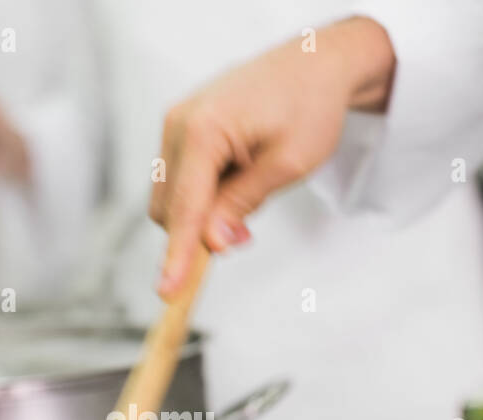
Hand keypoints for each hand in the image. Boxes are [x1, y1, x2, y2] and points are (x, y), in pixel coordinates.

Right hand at [149, 16, 394, 295]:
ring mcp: (175, 124)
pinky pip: (179, 181)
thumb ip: (243, 205)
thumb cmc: (309, 106)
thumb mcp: (287, 165)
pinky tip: (235, 183)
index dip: (178, 255)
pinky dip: (202, 197)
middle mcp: (178, 123)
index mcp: (203, 129)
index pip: (185, 208)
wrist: (315, 64)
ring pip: (171, 199)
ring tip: (249, 194)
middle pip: (169, 209)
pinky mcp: (180, 129)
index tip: (167, 292)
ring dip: (202, 215)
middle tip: (247, 231)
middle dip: (199, 232)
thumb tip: (213, 243)